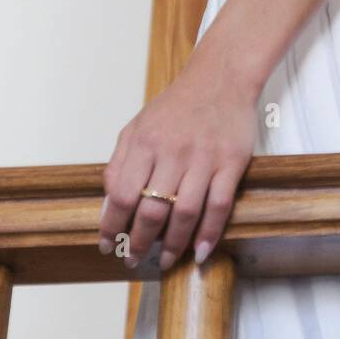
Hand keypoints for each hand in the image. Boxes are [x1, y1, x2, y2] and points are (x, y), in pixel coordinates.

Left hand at [99, 42, 258, 271]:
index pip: (123, 194)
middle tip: (134, 258)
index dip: (112, 225)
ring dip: (173, 245)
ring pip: (185, 213)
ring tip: (165, 261)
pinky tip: (201, 250)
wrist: (221, 78)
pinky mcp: (232, 162)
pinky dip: (210, 233)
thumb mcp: (138, 126)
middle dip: (139, 242)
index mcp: (146, 142)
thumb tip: (110, 201)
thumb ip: (119, 162)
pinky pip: (219, 205)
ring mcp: (205, 158)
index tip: (107, 244)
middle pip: (152, 209)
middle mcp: (174, 151)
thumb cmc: (177, 106)